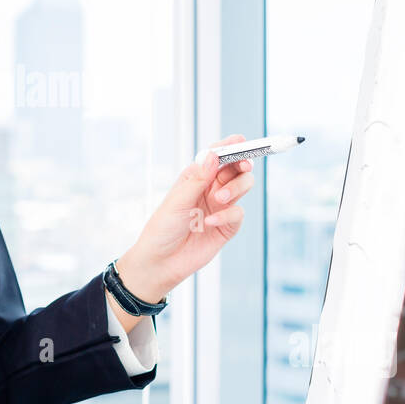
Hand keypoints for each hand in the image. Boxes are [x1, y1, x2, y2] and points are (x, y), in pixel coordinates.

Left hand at [114, 134, 254, 302]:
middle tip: (243, 166)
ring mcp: (220, 207)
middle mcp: (210, 189)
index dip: (230, 146)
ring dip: (236, 188)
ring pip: (242, 186)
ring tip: (220, 198)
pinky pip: (238, 214)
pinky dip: (228, 215)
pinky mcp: (227, 226)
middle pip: (236, 168)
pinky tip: (210, 222)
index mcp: (196, 177)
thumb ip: (198, 179)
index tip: (241, 141)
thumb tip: (213, 155)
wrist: (161, 262)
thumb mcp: (177, 201)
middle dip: (242, 165)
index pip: (217, 156)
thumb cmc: (162, 228)